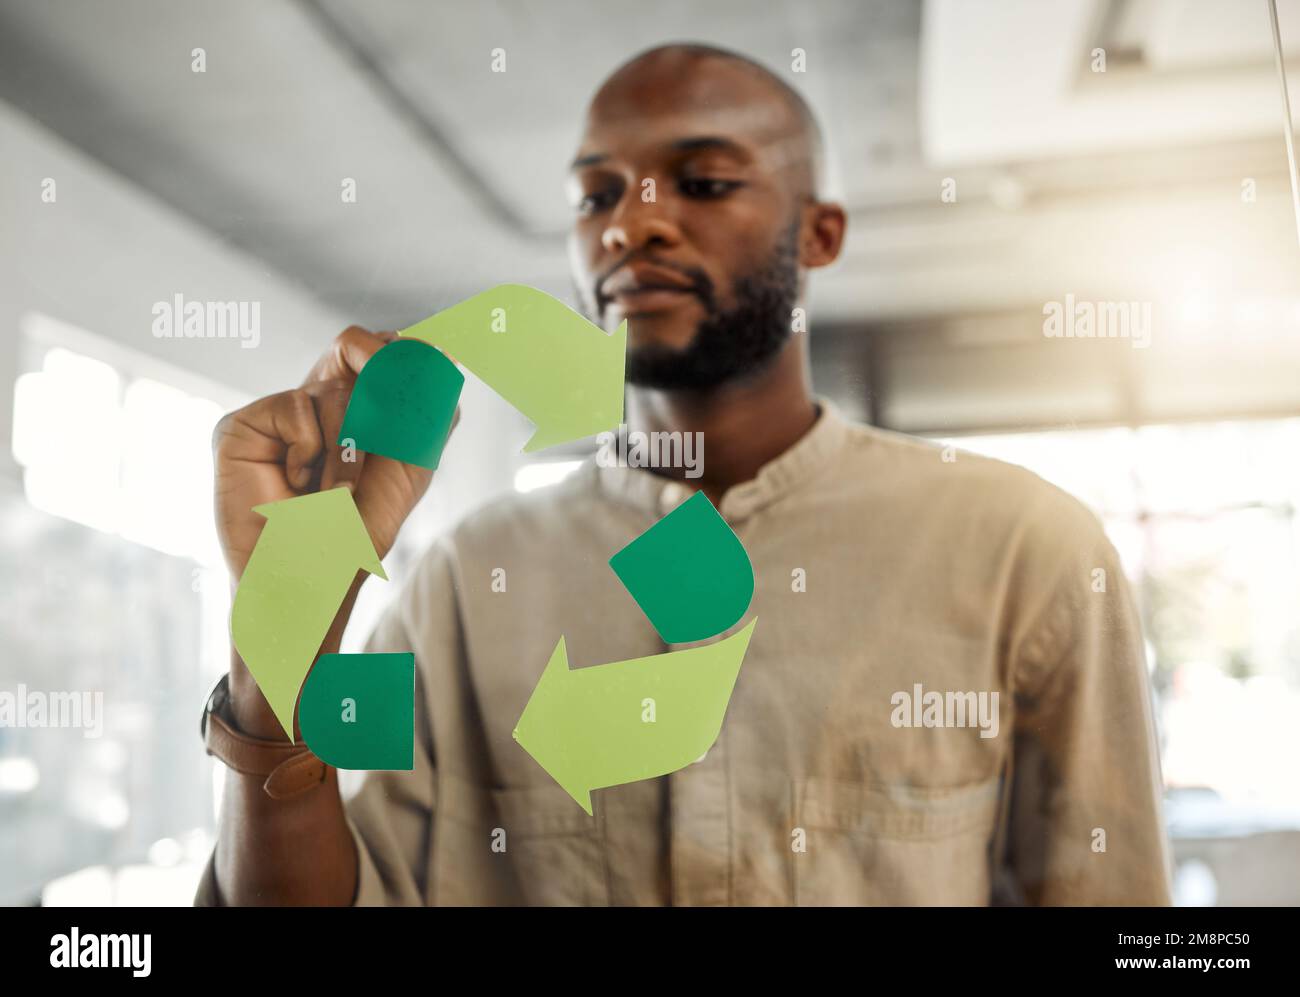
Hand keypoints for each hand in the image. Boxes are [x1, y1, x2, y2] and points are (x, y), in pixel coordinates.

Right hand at [211, 327, 453, 734]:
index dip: (404, 359)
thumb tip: (432, 348)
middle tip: (371, 462)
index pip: (384, 351)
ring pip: (336, 389)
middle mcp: (316, 403)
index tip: (418, 390)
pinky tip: (294, 483)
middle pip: (362, 353)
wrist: (309, 579)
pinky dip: (310, 452)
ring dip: (347, 452)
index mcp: (353, 409)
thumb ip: (423, 406)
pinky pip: (299, 406)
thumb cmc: (356, 533)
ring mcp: (278, 413)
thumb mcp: (408, 464)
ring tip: (330, 491)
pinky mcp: (243, 424)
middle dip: (382, 415)